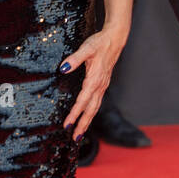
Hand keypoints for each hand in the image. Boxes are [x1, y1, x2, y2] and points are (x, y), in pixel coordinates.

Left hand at [60, 25, 127, 140]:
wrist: (115, 39)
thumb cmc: (100, 43)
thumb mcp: (86, 48)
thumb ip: (74, 59)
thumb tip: (63, 68)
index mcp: (95, 80)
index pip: (82, 101)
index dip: (74, 114)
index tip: (67, 125)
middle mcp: (100, 86)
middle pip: (91, 110)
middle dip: (83, 125)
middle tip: (75, 138)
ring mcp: (103, 86)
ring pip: (95, 108)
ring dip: (87, 121)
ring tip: (80, 133)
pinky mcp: (103, 84)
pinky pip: (97, 102)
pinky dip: (91, 112)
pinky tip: (87, 116)